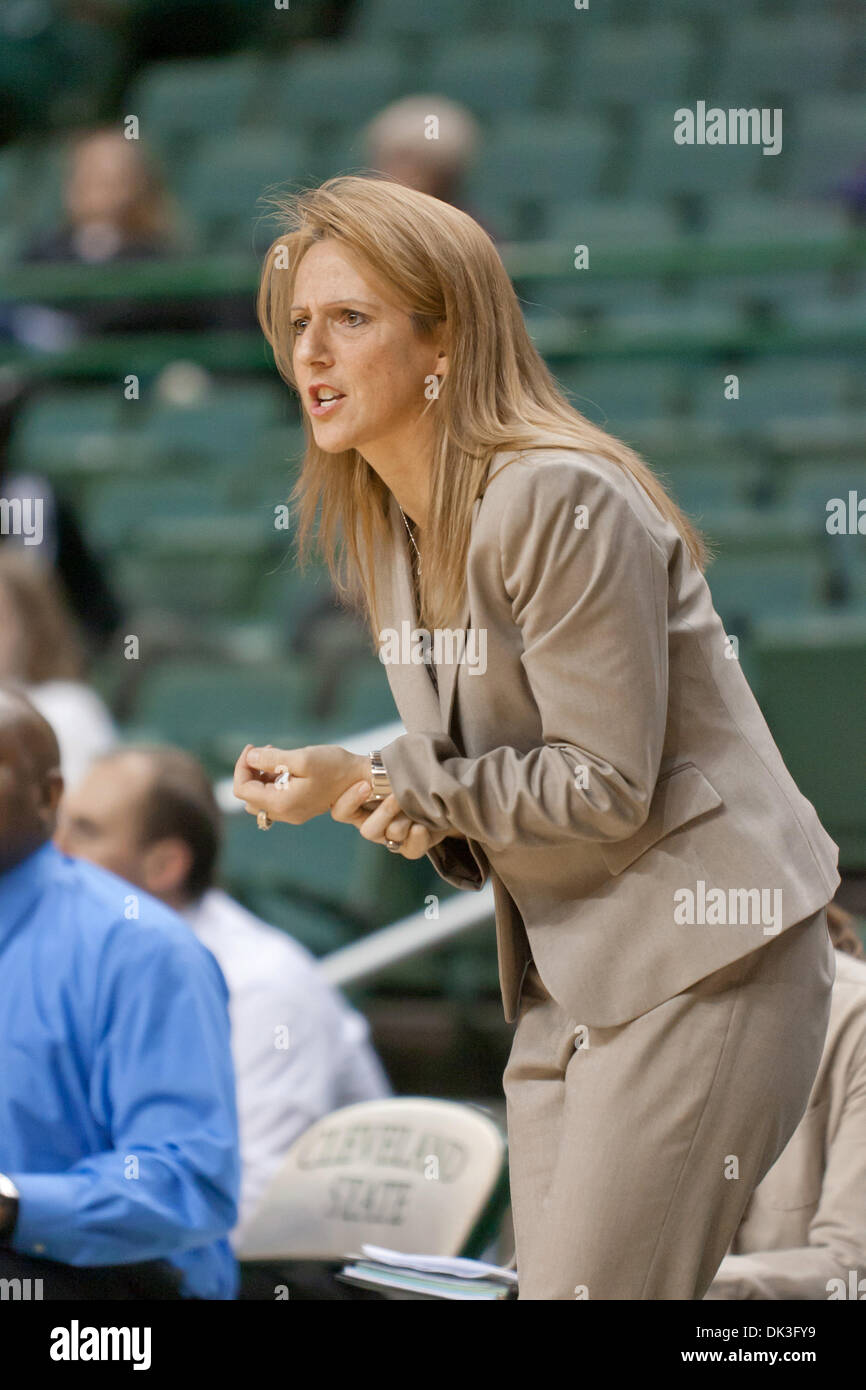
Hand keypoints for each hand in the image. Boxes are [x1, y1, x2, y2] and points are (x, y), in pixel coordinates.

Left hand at [232, 743, 367, 824]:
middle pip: (248, 796)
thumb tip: (250, 757)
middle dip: (250, 771)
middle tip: (265, 751)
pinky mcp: (300, 808)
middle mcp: (285, 813)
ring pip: (259, 798)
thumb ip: (272, 758)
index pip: (243, 789)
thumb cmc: (336, 767)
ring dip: (260, 776)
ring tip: (275, 755)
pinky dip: (272, 781)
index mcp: (281, 803)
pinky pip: (274, 798)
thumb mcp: (303, 758)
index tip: (252, 748)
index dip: (241, 766)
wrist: (363, 779)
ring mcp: (292, 813)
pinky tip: (285, 765)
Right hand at [330, 781, 450, 859]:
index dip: (350, 801)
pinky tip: (421, 826)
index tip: (366, 785)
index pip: (342, 811)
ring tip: (416, 803)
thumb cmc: (403, 778)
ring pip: (393, 835)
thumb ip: (373, 769)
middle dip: (385, 812)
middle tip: (396, 795)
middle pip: (368, 831)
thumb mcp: (385, 770)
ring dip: (405, 819)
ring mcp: (392, 838)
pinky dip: (417, 838)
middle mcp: (373, 824)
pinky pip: (412, 851)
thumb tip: (366, 764)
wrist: (433, 795)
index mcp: (359, 805)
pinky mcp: (412, 846)